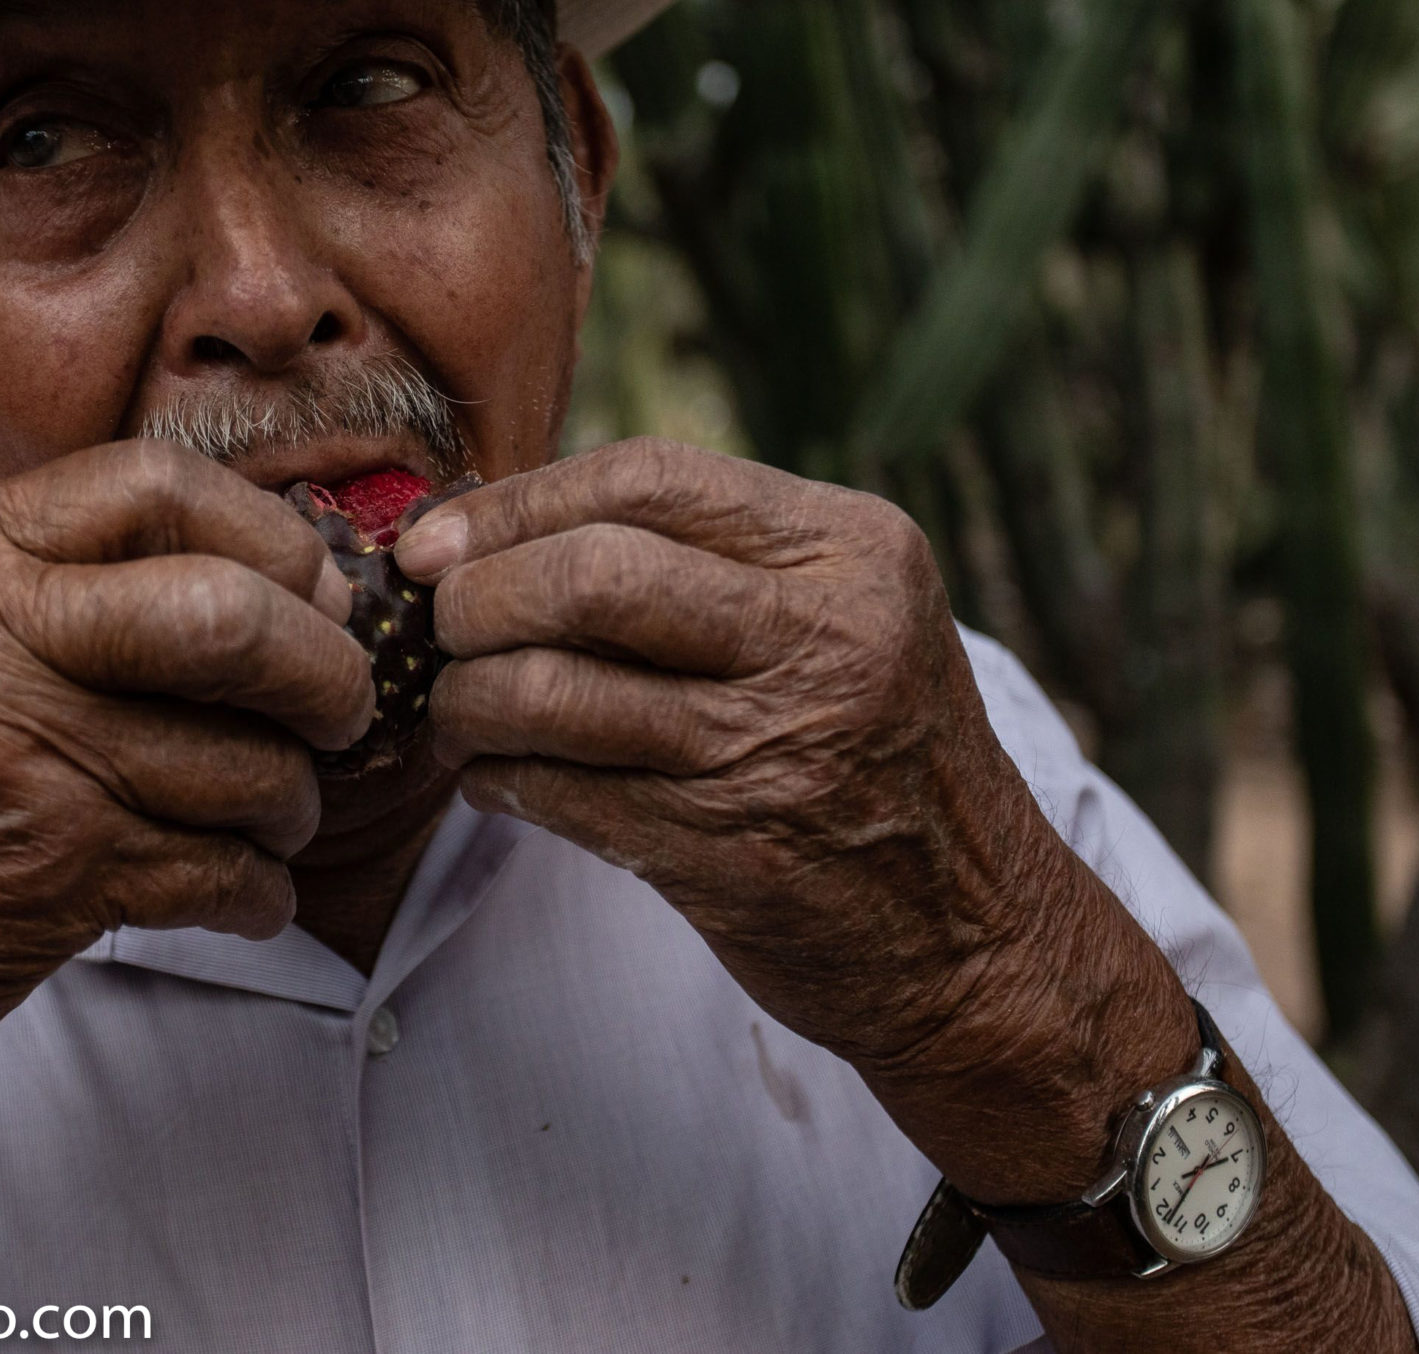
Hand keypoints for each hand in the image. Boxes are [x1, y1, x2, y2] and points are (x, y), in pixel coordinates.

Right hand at [0, 439, 373, 1117]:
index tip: (311, 593)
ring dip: (294, 802)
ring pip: (247, 760)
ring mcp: (18, 757)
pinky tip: (241, 891)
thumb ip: (52, 578)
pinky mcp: (51, 875)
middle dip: (325, 669)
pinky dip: (258, 890)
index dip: (272, 538)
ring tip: (276, 818)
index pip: (162, 486)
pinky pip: (223, 869)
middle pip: (233, 613)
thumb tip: (263, 565)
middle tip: (343, 708)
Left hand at [393, 438, 1183, 1193]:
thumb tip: (500, 521)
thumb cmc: (877, 758)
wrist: (982, 941)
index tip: (438, 538)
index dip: (519, 501)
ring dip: (470, 697)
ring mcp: (783, 749)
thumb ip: (710, 558)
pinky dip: (502, 779)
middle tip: (436, 623)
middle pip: (594, 573)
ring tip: (456, 707)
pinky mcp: (732, 853)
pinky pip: (564, 795)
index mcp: (853, 550)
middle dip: (479, 595)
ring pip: (558, 690)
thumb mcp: (846, 617)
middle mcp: (830, 637)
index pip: (649, 477)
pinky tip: (495, 776)